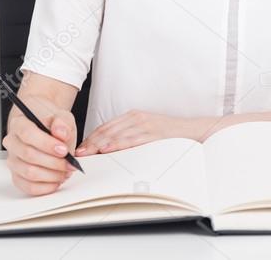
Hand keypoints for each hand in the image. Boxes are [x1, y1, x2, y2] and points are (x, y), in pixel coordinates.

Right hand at [3, 97, 77, 195]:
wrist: (44, 130)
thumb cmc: (51, 125)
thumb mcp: (61, 117)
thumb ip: (62, 123)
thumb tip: (61, 132)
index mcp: (19, 123)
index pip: (28, 134)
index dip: (46, 144)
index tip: (63, 150)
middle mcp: (12, 142)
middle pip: (29, 155)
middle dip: (54, 162)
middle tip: (70, 164)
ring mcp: (13, 161)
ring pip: (29, 173)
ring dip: (52, 175)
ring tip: (65, 171)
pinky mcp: (17, 176)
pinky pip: (28, 187)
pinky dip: (46, 187)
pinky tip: (57, 180)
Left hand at [75, 110, 197, 155]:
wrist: (193, 130)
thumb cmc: (169, 134)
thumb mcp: (146, 131)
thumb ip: (129, 136)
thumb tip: (109, 149)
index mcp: (132, 116)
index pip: (106, 127)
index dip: (91, 138)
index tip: (80, 148)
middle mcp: (136, 118)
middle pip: (107, 130)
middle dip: (90, 143)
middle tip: (77, 153)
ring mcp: (144, 124)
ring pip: (116, 134)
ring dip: (99, 145)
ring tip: (87, 154)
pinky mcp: (153, 133)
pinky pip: (131, 140)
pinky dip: (117, 144)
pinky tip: (107, 149)